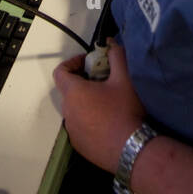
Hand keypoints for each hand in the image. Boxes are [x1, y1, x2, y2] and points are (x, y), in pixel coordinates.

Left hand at [53, 42, 145, 174]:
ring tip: (108, 103)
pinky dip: (89, 121)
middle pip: (68, 91)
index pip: (60, 72)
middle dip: (82, 83)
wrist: (132, 149)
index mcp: (74, 92)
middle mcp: (67, 111)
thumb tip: (110, 44)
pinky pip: (80, 127)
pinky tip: (108, 124)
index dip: (72, 63)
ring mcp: (72, 131)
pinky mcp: (79, 146)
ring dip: (86, 103)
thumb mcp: (125, 78)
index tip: (89, 63)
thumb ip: (116, 56)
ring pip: (75, 110)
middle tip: (103, 82)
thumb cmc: (125, 110)